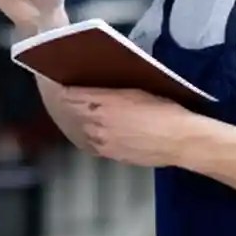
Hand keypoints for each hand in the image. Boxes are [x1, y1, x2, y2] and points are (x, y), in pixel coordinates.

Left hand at [60, 87, 196, 167]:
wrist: (180, 140)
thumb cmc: (163, 110)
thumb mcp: (134, 90)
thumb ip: (107, 91)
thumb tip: (91, 88)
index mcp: (101, 104)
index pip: (67, 95)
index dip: (58, 87)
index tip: (55, 80)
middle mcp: (96, 124)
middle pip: (67, 112)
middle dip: (62, 102)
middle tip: (59, 92)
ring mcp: (101, 142)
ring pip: (75, 129)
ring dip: (71, 118)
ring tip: (69, 108)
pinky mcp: (109, 155)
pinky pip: (86, 143)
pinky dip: (82, 133)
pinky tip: (84, 127)